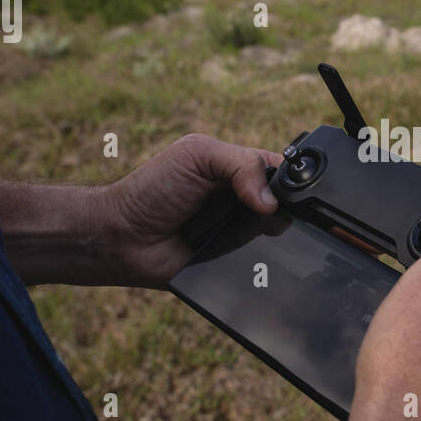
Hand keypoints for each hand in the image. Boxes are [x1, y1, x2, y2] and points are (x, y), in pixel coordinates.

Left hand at [95, 134, 282, 288]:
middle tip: (275, 213)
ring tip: (260, 235)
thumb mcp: (197, 155)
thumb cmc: (153, 189)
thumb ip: (240, 163)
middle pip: (286, 206)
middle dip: (287, 210)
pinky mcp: (233, 263)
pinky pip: (258, 266)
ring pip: (277, 238)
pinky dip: (260, 263)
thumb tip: (272, 201)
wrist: (122, 237)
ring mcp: (240, 234)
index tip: (298, 189)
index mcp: (239, 170)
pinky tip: (252, 258)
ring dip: (273, 237)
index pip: (282, 171)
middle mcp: (244, 201)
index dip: (294, 179)